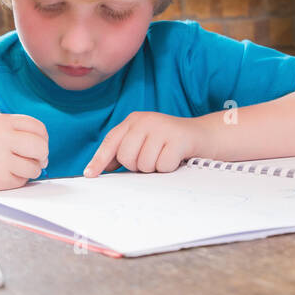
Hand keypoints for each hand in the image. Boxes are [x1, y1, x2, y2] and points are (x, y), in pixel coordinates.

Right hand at [0, 113, 48, 191]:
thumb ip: (14, 130)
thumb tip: (42, 144)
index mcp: (2, 122)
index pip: (38, 128)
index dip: (42, 138)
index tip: (38, 145)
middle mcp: (2, 138)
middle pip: (41, 147)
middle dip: (42, 156)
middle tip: (36, 160)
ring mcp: (0, 159)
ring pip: (34, 167)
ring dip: (30, 170)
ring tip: (17, 168)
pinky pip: (21, 181)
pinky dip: (17, 180)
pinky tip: (4, 174)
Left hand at [84, 112, 211, 175]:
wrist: (205, 136)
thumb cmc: (170, 143)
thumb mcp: (144, 142)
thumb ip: (123, 151)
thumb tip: (99, 168)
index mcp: (134, 120)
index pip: (111, 142)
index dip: (99, 160)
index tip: (90, 174)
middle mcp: (145, 120)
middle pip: (126, 157)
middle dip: (136, 166)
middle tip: (151, 159)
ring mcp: (162, 128)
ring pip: (143, 164)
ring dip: (154, 168)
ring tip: (164, 156)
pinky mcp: (178, 138)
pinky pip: (162, 166)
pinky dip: (168, 167)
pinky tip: (175, 158)